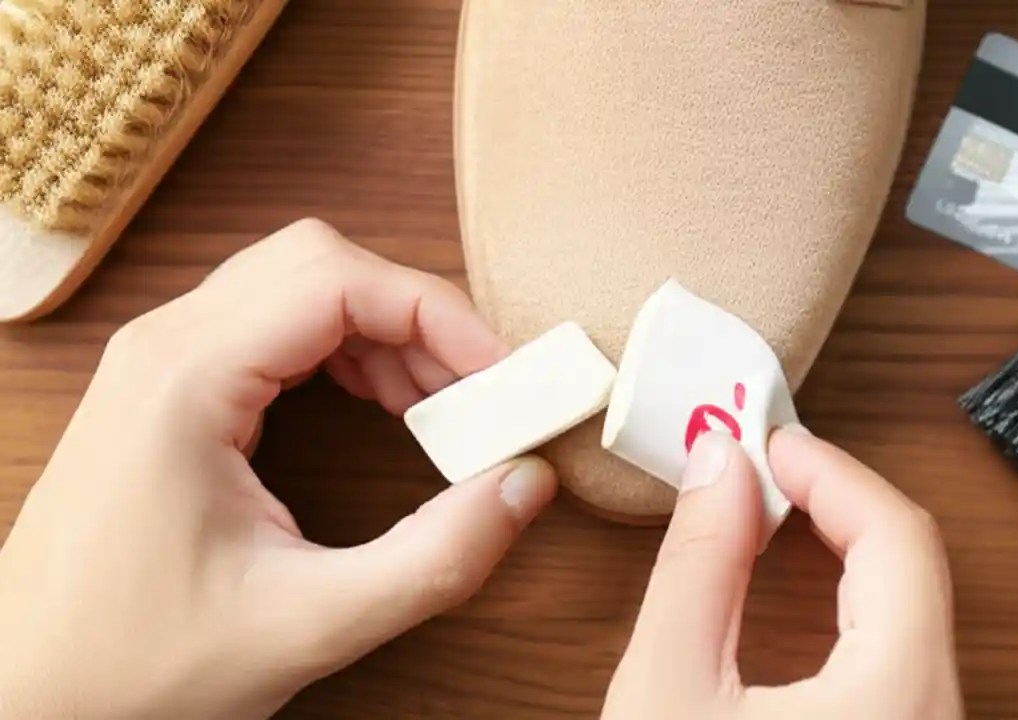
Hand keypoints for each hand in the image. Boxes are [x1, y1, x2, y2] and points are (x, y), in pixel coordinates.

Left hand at [0, 220, 557, 718]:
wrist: (27, 698)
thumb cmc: (133, 666)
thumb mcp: (307, 624)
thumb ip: (436, 559)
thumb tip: (526, 486)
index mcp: (184, 378)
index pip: (338, 279)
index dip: (440, 314)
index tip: (503, 378)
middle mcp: (166, 346)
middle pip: (324, 265)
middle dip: (420, 318)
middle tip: (482, 394)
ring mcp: (163, 363)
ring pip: (304, 288)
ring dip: (389, 334)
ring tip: (447, 411)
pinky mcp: (172, 390)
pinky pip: (279, 328)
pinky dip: (351, 354)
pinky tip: (389, 409)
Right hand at [603, 428, 962, 718]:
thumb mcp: (668, 687)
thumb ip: (698, 567)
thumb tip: (718, 466)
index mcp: (895, 694)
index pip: (896, 537)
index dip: (830, 472)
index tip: (770, 444)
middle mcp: (933, 711)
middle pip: (911, 562)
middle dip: (837, 499)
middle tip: (766, 465)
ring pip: (911, 604)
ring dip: (848, 543)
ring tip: (776, 507)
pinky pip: (899, 645)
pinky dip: (854, 594)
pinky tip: (805, 578)